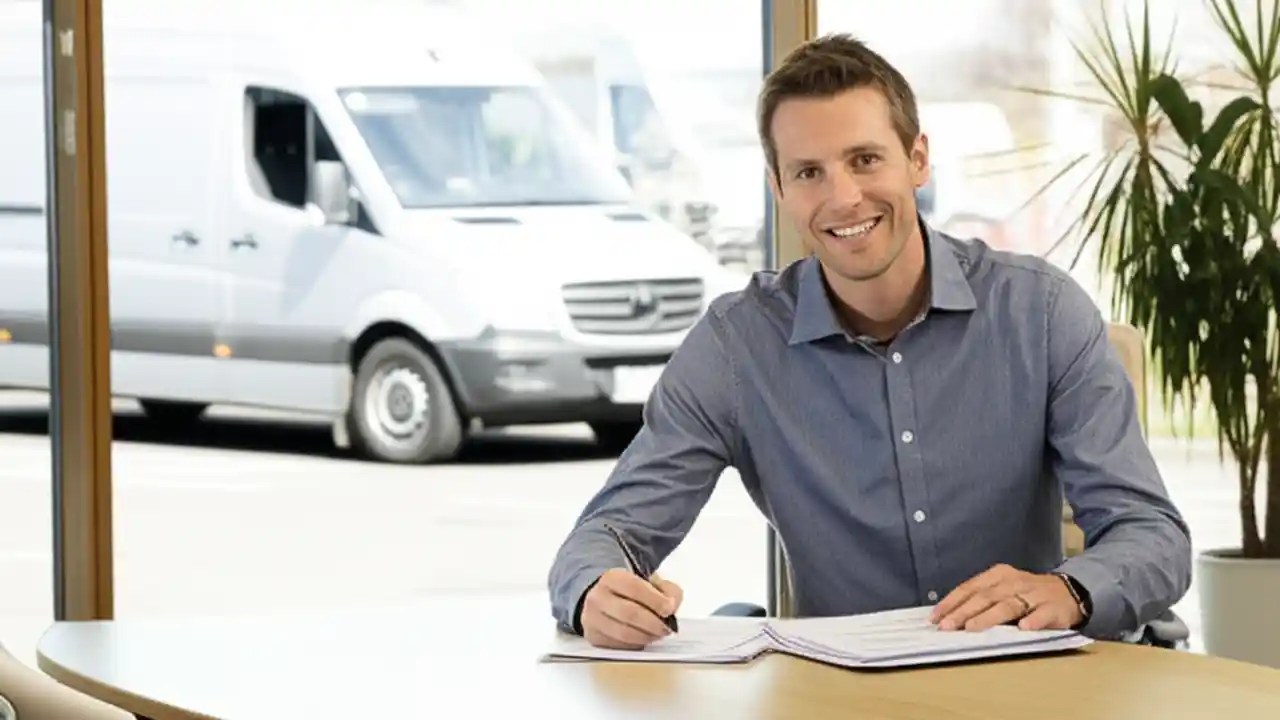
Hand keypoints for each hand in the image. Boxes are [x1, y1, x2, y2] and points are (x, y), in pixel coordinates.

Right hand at [580, 568, 682, 649]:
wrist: (604, 600)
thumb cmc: (631, 592)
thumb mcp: (650, 582)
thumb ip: (667, 590)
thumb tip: (671, 605)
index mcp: (612, 578)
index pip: (634, 588)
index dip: (655, 600)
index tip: (669, 609)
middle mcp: (598, 598)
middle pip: (629, 613)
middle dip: (653, 623)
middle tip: (666, 628)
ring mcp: (593, 619)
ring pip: (624, 633)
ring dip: (646, 636)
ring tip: (657, 634)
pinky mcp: (594, 637)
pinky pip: (619, 646)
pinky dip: (636, 644)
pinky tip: (643, 638)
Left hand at [930, 564, 1083, 631]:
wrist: (1068, 592)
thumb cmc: (1027, 594)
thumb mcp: (1002, 589)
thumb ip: (980, 599)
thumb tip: (949, 616)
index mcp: (998, 575)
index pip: (970, 587)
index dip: (951, 602)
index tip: (935, 617)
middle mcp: (1014, 582)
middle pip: (985, 597)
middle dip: (963, 612)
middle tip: (947, 626)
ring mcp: (1034, 594)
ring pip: (1008, 605)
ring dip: (988, 617)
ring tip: (972, 627)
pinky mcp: (1053, 608)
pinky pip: (1042, 614)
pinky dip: (1033, 620)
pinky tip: (1024, 628)